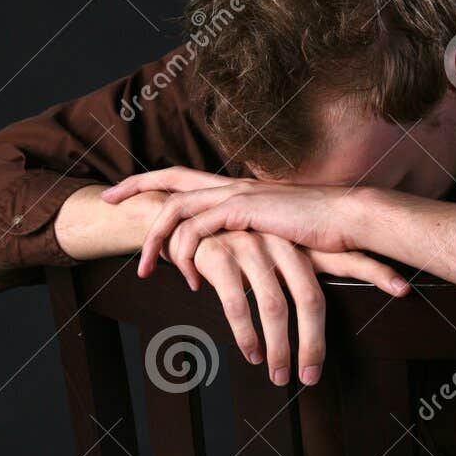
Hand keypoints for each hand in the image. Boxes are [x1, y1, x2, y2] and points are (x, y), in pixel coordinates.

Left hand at [102, 170, 364, 279]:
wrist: (350, 220)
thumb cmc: (323, 232)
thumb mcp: (278, 235)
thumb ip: (254, 240)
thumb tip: (238, 258)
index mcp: (236, 189)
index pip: (184, 177)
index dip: (151, 181)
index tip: (122, 190)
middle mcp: (231, 185)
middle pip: (170, 180)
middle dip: (134, 188)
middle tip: (106, 201)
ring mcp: (237, 195)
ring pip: (177, 209)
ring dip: (155, 240)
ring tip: (147, 271)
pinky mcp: (244, 211)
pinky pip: (199, 230)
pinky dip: (187, 254)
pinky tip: (192, 278)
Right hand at [172, 229, 408, 384]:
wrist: (184, 218)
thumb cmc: (237, 246)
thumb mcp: (274, 253)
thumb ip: (302, 274)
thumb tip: (331, 309)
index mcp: (300, 244)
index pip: (346, 257)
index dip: (375, 271)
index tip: (404, 288)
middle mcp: (281, 243)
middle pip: (310, 298)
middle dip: (312, 343)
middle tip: (311, 377)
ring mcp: (251, 247)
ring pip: (273, 307)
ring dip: (277, 348)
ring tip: (280, 375)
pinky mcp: (219, 255)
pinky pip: (236, 303)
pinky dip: (244, 334)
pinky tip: (250, 353)